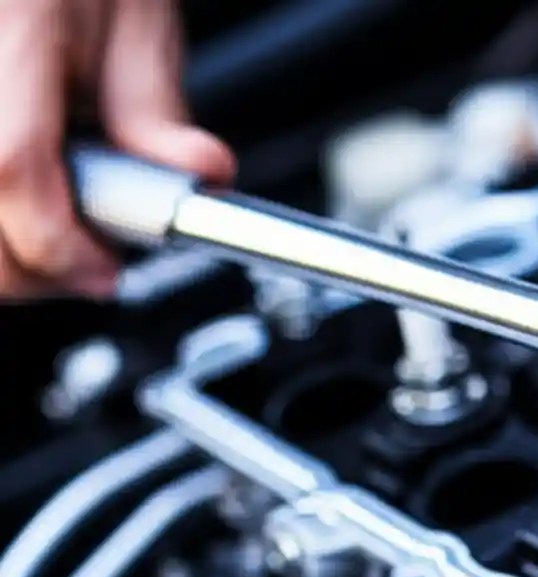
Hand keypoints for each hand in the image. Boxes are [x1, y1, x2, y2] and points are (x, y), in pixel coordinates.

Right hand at [0, 0, 233, 297]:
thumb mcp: (137, 19)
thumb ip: (155, 107)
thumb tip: (201, 177)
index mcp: (10, 28)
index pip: (11, 165)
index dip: (58, 242)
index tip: (103, 273)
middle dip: (32, 263)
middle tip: (90, 262)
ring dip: (10, 248)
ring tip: (63, 227)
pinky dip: (2, 220)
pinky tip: (29, 203)